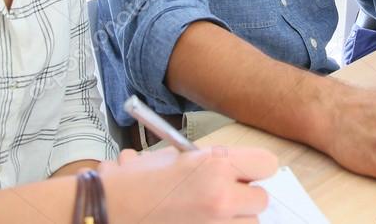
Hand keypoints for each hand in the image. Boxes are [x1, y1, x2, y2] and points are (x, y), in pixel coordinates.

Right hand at [100, 145, 277, 222]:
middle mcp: (220, 197)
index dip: (254, 169)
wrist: (108, 210)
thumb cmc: (138, 182)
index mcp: (214, 166)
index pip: (267, 165)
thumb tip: (243, 172)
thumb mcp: (178, 157)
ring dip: (232, 221)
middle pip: (260, 200)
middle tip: (221, 196)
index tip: (244, 173)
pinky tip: (194, 222)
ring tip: (203, 214)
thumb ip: (215, 163)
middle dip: (243, 199)